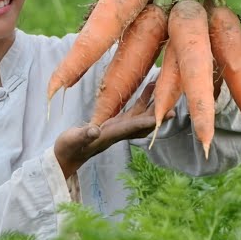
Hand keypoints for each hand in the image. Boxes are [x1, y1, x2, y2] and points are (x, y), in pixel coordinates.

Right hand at [53, 80, 174, 178]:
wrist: (65, 156)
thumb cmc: (68, 148)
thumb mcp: (73, 140)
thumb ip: (84, 135)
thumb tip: (94, 131)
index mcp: (111, 134)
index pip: (135, 126)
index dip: (151, 118)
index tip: (167, 113)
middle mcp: (119, 132)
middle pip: (144, 120)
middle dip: (159, 110)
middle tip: (175, 98)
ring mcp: (118, 127)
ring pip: (140, 113)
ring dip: (152, 100)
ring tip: (162, 83)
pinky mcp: (114, 123)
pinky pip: (132, 110)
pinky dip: (141, 100)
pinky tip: (147, 87)